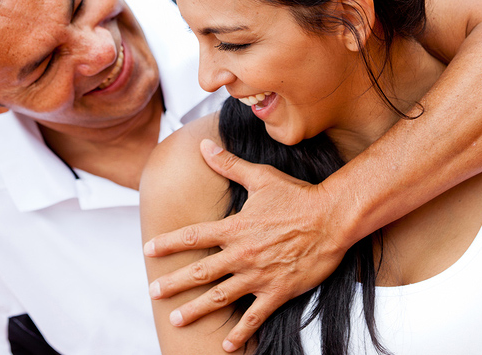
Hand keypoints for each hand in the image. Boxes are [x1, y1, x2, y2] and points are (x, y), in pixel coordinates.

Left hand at [143, 139, 350, 351]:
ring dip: (195, 310)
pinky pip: (254, 316)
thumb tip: (204, 145)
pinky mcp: (277, 291)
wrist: (333, 219)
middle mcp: (242, 254)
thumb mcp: (261, 177)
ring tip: (175, 319)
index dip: (168, 244)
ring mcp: (258, 276)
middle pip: (199, 272)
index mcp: (235, 228)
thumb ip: (229, 165)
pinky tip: (225, 345)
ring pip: (219, 297)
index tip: (148, 250)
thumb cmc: (298, 196)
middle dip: (173, 283)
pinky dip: (239, 332)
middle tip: (154, 292)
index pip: (193, 236)